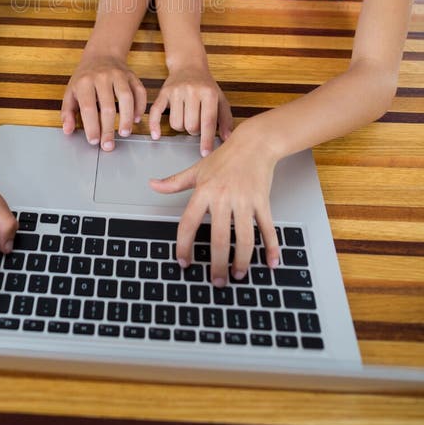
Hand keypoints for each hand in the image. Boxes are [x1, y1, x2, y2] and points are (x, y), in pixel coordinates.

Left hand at [61, 55, 145, 150]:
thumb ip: (67, 112)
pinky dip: (140, 107)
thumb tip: (67, 130)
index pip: (88, 107)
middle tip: (108, 145)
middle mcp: (102, 77)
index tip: (94, 141)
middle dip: (108, 129)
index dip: (92, 126)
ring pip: (126, 98)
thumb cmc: (85, 77)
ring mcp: (119, 75)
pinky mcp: (132, 76)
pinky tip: (137, 119)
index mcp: (84, 82)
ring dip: (127, 118)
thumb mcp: (71, 92)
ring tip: (124, 133)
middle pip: (108, 107)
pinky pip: (140, 92)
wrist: (101, 54)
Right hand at [148, 66, 232, 155]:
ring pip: (175, 123)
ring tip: (186, 118)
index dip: (206, 139)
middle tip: (197, 124)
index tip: (205, 153)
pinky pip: (156, 113)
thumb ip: (225, 119)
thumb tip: (226, 138)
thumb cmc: (206, 86)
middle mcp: (192, 90)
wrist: (189, 65)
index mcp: (208, 93)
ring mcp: (176, 91)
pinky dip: (155, 126)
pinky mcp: (163, 92)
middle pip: (190, 125)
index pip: (208, 121)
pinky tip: (156, 135)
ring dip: (181, 127)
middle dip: (194, 131)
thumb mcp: (220, 99)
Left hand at [150, 125, 279, 283]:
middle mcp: (223, 198)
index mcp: (204, 192)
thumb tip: (153, 185)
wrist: (254, 143)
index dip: (184, 246)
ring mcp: (244, 201)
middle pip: (219, 238)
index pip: (188, 224)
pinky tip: (270, 262)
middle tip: (216, 281)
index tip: (184, 262)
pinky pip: (267, 229)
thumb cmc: (225, 157)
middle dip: (217, 264)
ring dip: (242, 261)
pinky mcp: (262, 202)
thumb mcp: (197, 169)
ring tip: (238, 274)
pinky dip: (271, 247)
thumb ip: (174, 182)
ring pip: (243, 238)